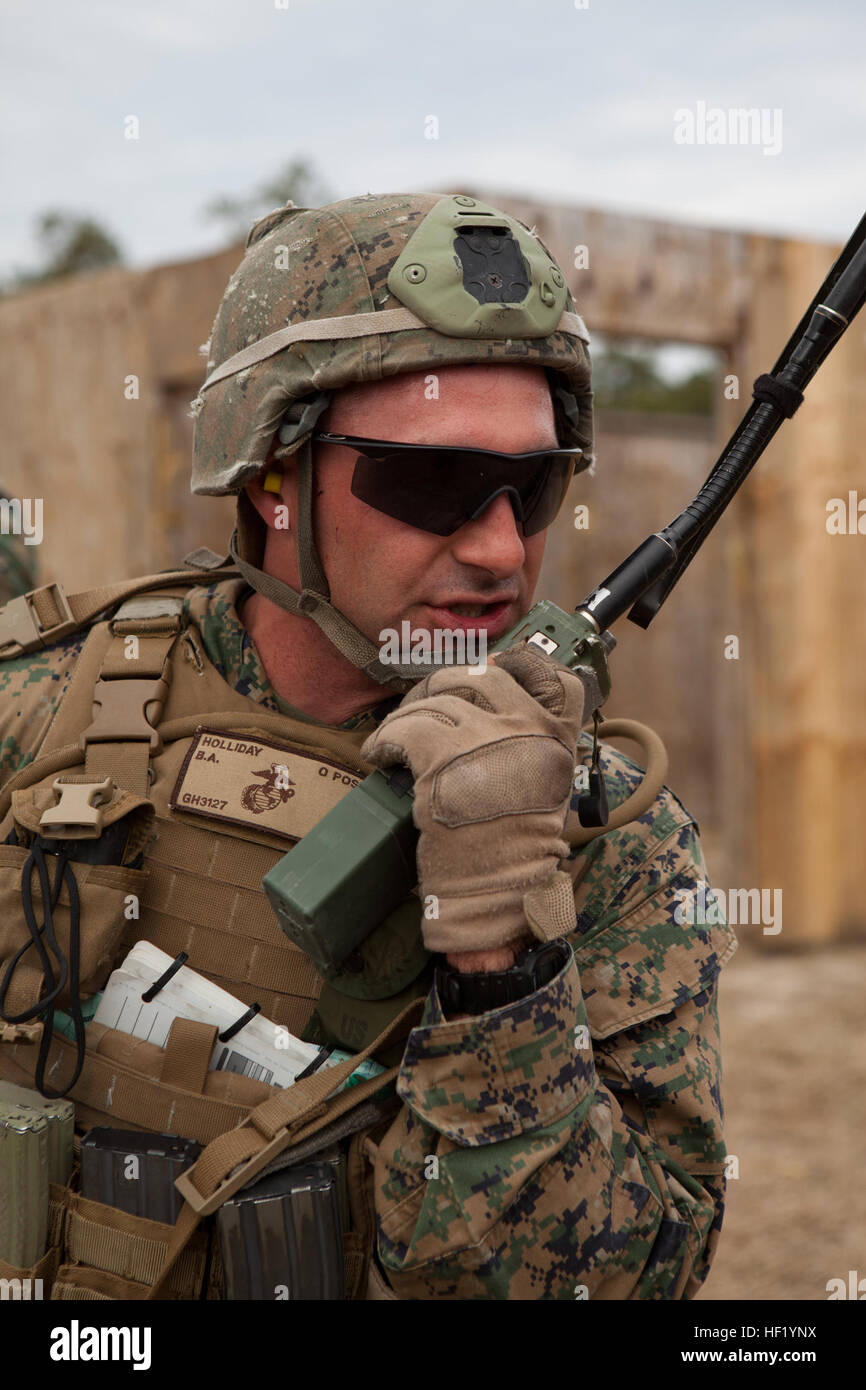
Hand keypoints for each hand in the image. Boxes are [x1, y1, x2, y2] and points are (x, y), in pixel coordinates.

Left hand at [360, 642, 588, 956]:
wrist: (499, 887)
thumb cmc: (516, 845)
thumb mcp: (543, 785)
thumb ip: (527, 742)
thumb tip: (488, 699)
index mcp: (555, 735)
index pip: (549, 674)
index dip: (517, 665)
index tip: (492, 669)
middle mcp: (524, 727)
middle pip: (477, 677)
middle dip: (445, 687)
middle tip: (426, 708)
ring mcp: (482, 738)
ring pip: (434, 700)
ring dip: (409, 715)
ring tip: (397, 737)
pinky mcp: (441, 756)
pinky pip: (404, 728)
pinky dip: (384, 739)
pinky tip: (379, 753)